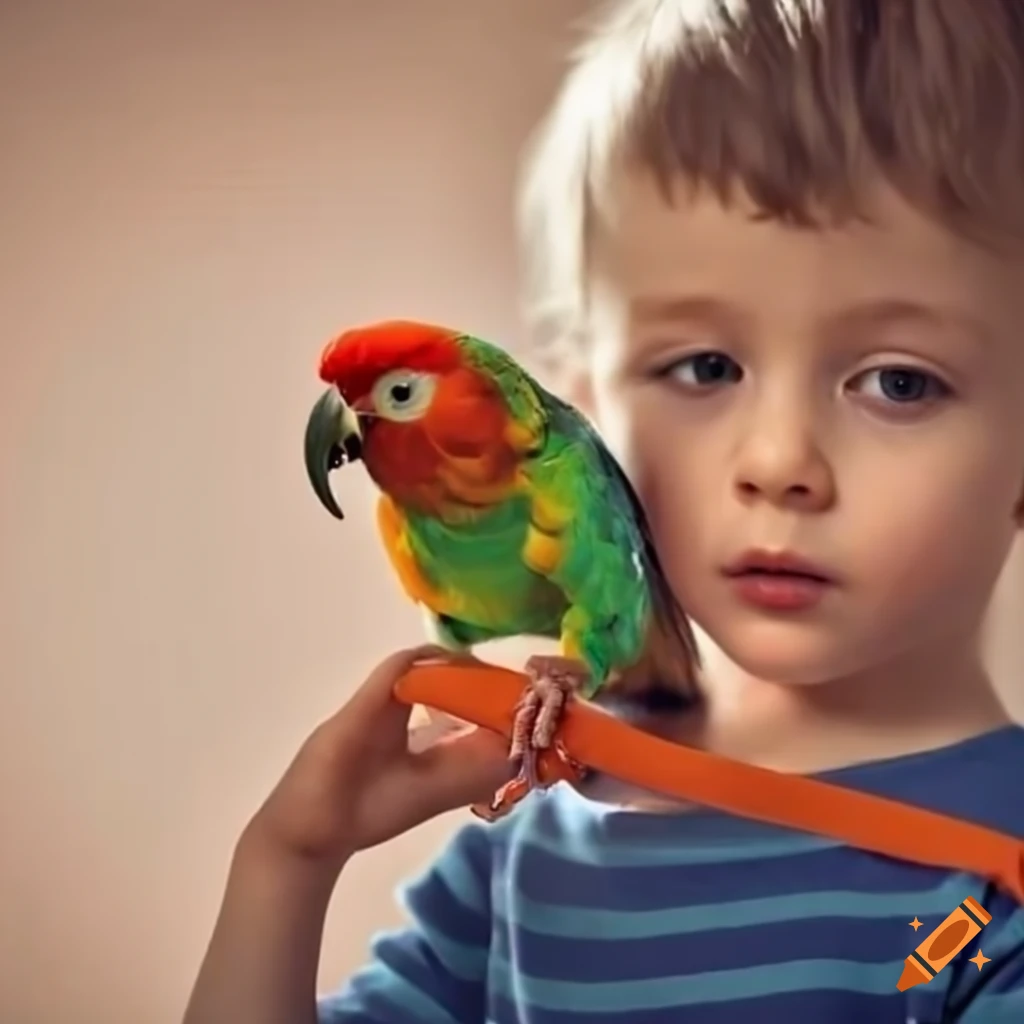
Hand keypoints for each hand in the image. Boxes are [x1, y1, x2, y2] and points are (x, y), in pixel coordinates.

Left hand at [241, 645, 512, 874]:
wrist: (293, 843)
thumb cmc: (348, 814)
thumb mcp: (413, 797)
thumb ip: (463, 777)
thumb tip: (510, 760)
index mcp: (371, 708)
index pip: (410, 662)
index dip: (450, 662)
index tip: (487, 677)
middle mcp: (366, 706)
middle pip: (414, 675)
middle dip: (456, 681)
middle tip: (494, 700)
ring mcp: (361, 724)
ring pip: (408, 697)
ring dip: (443, 701)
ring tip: (481, 720)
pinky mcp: (361, 745)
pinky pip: (401, 719)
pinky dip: (430, 722)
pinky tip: (452, 745)